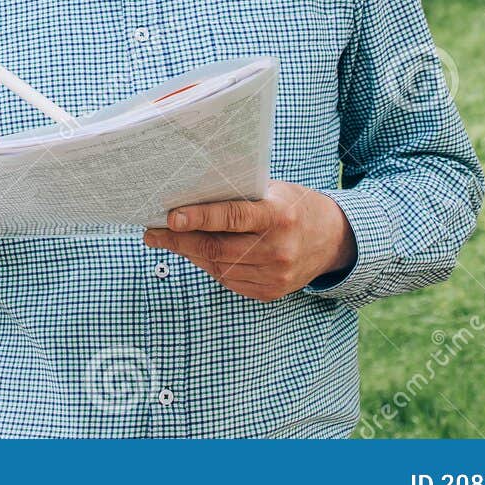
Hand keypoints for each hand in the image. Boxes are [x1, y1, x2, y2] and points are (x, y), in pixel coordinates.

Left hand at [143, 181, 355, 300]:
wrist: (332, 239)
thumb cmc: (293, 206)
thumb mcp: (272, 192)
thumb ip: (237, 199)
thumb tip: (188, 201)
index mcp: (278, 215)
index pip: (232, 217)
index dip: (199, 218)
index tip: (170, 218)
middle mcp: (278, 249)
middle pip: (217, 248)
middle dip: (179, 241)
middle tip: (152, 233)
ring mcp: (275, 275)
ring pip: (218, 267)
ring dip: (190, 254)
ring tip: (169, 241)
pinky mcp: (271, 292)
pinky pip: (229, 280)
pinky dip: (210, 266)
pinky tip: (197, 254)